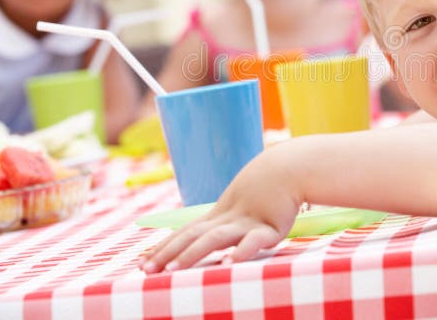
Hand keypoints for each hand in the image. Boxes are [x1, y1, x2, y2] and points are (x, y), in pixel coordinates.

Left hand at [139, 146, 301, 271]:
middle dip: (168, 253)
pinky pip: (255, 241)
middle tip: (146, 270)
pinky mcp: (271, 227)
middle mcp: (229, 219)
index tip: (143, 262)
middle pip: (192, 236)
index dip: (164, 247)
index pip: (186, 232)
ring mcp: (248, 223)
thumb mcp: (244, 204)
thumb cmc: (270, 185)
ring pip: (215, 238)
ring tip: (174, 270)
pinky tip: (231, 262)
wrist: (292, 165)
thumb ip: (229, 221)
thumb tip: (214, 237)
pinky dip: (242, 250)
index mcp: (221, 215)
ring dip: (192, 253)